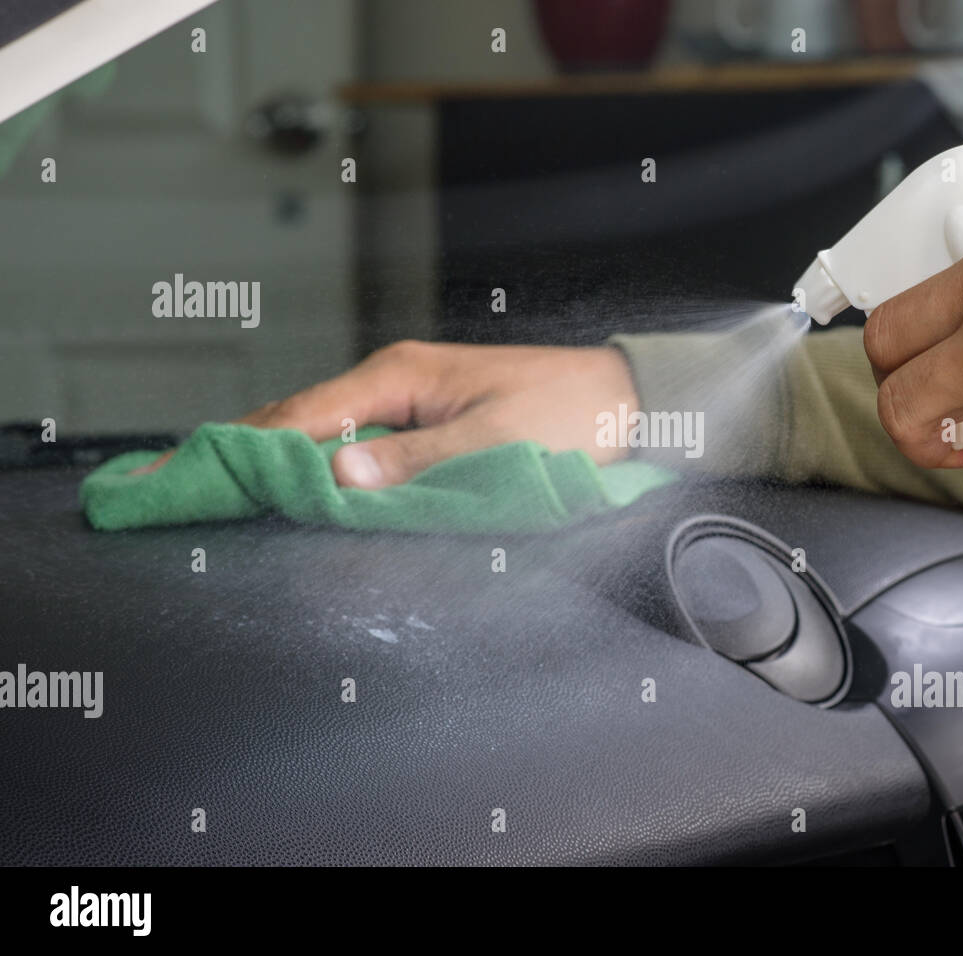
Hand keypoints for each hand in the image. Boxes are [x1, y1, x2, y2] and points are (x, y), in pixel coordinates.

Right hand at [137, 341, 639, 487]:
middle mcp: (394, 381)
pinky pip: (355, 444)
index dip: (241, 449)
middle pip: (298, 420)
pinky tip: (296, 488)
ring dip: (274, 461)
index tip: (185, 474)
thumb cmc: (570, 416)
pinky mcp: (424, 423)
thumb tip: (336, 474)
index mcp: (401, 375)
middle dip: (240, 452)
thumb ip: (416, 460)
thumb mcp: (496, 440)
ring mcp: (407, 400)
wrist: (626, 403)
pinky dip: (319, 465)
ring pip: (323, 432)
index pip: (302, 416)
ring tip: (216, 491)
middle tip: (173, 485)